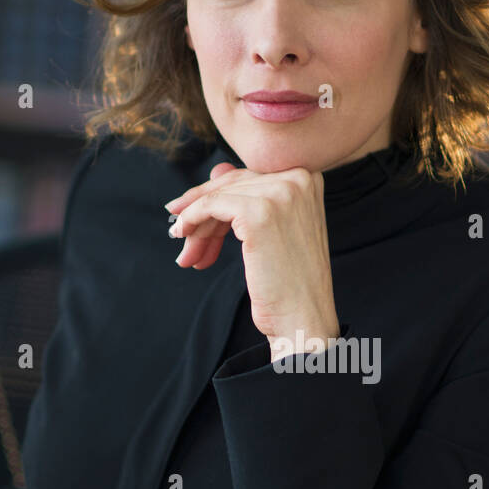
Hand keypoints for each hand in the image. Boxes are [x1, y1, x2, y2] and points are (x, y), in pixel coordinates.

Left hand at [165, 162, 340, 355]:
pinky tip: (185, 239)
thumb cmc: (291, 283)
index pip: (250, 178)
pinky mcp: (260, 211)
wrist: (303, 318)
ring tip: (187, 252)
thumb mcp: (274, 231)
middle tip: (180, 234)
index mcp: (308, 178)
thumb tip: (217, 170)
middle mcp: (298, 178)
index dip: (217, 196)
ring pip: (219, 196)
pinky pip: (211, 206)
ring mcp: (281, 193)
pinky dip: (192, 220)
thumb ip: (250, 196)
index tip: (189, 212)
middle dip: (203, 211)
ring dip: (196, 224)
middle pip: (233, 185)